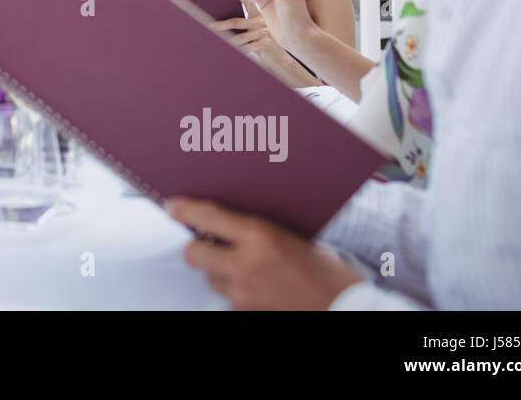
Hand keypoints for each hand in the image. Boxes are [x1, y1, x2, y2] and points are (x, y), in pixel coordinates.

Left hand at [164, 197, 363, 309]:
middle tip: (209, 243)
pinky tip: (259, 288)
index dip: (184, 210)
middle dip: (198, 247)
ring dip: (220, 273)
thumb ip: (257, 229)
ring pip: (210, 279)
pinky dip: (236, 293)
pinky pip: (228, 300)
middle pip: (193, 253)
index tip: (172, 206)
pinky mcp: (246, 314)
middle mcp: (245, 264)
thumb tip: (225, 222)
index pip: (207, 216)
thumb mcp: (293, 236)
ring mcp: (244, 294)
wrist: (348, 310)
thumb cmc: (329, 272)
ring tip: (247, 270)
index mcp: (260, 235)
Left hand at [208, 0, 289, 65]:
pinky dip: (239, 50)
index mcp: (258, 15)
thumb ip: (245, 24)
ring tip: (217, 41)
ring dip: (228, 41)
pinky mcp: (267, 44)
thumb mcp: (254, 31)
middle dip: (222, 25)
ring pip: (241, 37)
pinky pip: (249, 47)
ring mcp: (265, 32)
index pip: (249, 2)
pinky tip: (231, 51)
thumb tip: (223, 23)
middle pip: (237, 22)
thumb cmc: (262, 43)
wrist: (278, 58)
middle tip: (210, 26)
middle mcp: (261, 22)